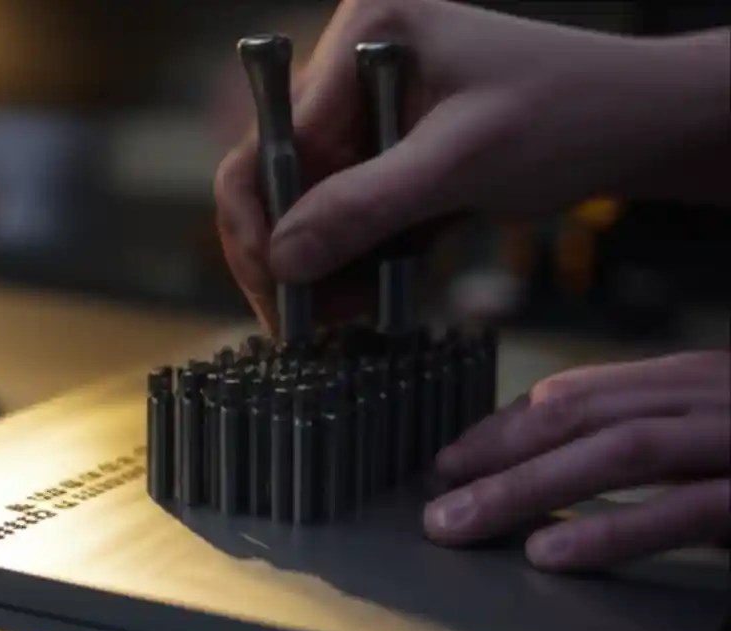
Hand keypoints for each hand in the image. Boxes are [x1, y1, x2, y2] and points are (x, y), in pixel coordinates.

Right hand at [214, 0, 729, 332]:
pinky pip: (345, 211)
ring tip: (344, 316)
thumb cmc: (572, 115)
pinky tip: (367, 294)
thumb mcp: (462, 162)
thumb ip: (365, 206)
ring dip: (318, 265)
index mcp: (364, 33)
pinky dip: (351, 257)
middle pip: (277, 171)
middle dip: (286, 251)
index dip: (263, 220)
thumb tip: (282, 259)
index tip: (279, 292)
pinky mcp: (389, 150)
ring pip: (305, 201)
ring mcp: (369, 110)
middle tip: (301, 321)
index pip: (276, 137)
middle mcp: (353, 65)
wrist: (642, 126)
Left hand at [426, 351, 730, 570]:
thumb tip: (564, 466)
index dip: (505, 426)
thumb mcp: (717, 432)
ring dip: (525, 488)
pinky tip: (549, 553)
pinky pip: (683, 510)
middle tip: (436, 495)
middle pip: (581, 416)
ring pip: (618, 453)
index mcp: (694, 379)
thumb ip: (658, 442)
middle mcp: (712, 396)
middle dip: (496, 453)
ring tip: (461, 523)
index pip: (578, 393)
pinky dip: (610, 530)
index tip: (454, 459)